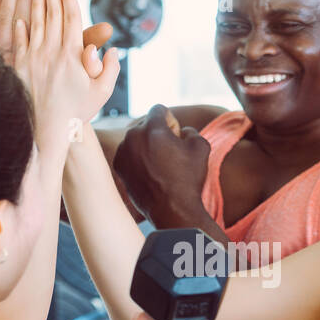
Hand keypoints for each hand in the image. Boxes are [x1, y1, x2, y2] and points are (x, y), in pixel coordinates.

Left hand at [11, 0, 120, 153]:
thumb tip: (109, 48)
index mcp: (72, 53)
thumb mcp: (101, 93)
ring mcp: (33, 57)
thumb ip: (108, 68)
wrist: (46, 131)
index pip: (70, 12)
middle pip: (50, 7)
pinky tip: (17, 10)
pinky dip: (19, 23)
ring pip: (33, 18)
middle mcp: (51, 50)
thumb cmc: (77, 114)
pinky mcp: (19, 66)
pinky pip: (18, 39)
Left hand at [113, 104, 210, 222]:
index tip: (175, 136)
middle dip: (157, 133)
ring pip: (135, 139)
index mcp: (152, 128)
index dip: (171, 121)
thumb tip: (181, 131)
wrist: (172, 210)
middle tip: (169, 154)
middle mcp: (133, 136)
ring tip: (159, 166)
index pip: (158, 109)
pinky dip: (137, 159)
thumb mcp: (201, 146)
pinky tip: (149, 173)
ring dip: (146, 146)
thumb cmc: (188, 179)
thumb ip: (190, 130)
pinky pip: (128, 154)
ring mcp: (122, 152)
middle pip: (145, 124)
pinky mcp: (118, 166)